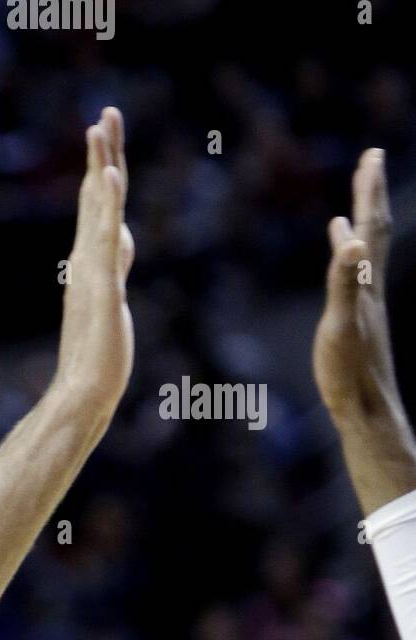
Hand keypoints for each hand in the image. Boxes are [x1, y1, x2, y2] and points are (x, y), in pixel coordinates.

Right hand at [53, 107, 134, 407]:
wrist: (85, 388)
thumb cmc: (98, 352)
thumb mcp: (113, 293)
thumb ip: (115, 262)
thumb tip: (122, 236)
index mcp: (92, 259)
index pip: (100, 205)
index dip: (104, 167)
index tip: (105, 133)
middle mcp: (88, 257)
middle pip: (98, 195)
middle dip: (103, 153)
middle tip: (105, 113)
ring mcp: (93, 269)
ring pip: (98, 208)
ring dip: (100, 166)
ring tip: (100, 129)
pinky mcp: (102, 283)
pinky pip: (105, 236)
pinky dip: (107, 204)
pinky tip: (109, 177)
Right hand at [312, 149, 398, 419]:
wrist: (366, 407)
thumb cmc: (349, 370)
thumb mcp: (342, 324)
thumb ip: (344, 281)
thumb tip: (349, 238)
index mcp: (367, 282)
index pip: (369, 227)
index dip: (369, 192)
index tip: (371, 154)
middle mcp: (371, 285)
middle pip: (374, 230)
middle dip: (371, 193)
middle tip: (371, 159)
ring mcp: (366, 300)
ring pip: (367, 249)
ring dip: (362, 219)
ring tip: (355, 201)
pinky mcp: (358, 316)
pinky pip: (354, 272)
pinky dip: (347, 252)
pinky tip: (341, 250)